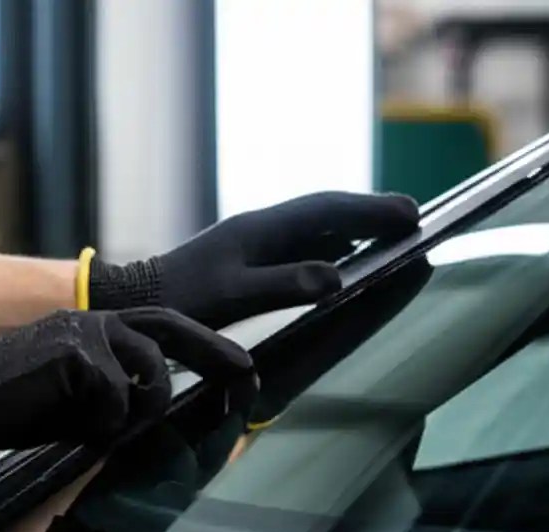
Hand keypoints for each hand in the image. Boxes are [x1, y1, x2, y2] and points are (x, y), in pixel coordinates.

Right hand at [0, 309, 255, 449]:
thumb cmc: (12, 401)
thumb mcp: (76, 399)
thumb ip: (115, 398)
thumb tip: (151, 422)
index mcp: (103, 328)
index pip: (168, 329)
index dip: (209, 348)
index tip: (242, 370)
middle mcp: (101, 320)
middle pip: (175, 330)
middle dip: (219, 355)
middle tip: (249, 378)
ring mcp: (90, 331)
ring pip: (151, 374)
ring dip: (140, 412)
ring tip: (103, 430)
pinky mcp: (76, 352)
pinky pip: (115, 399)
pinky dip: (103, 424)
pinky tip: (75, 428)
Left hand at [85, 191, 419, 328]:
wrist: (134, 304)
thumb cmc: (180, 303)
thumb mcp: (233, 298)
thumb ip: (284, 284)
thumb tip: (336, 276)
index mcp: (259, 229)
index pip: (326, 210)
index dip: (370, 210)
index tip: (410, 213)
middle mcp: (260, 227)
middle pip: (325, 212)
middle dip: (370, 212)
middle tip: (414, 216)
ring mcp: (253, 241)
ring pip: (314, 226)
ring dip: (353, 227)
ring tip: (391, 234)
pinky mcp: (247, 258)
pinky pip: (301, 244)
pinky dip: (331, 245)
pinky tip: (345, 258)